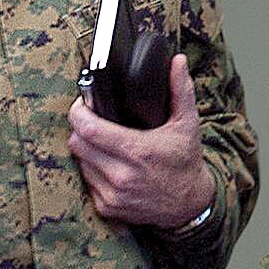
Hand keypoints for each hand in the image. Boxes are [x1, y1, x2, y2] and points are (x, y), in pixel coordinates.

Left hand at [67, 55, 215, 226]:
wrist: (190, 204)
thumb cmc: (186, 161)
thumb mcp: (187, 123)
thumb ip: (181, 89)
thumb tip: (177, 61)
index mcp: (137, 150)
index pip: (88, 128)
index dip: (79, 112)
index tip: (83, 105)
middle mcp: (122, 175)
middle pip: (77, 144)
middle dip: (81, 130)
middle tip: (93, 122)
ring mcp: (113, 194)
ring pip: (80, 162)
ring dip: (87, 151)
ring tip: (103, 143)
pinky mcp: (108, 207)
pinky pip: (87, 182)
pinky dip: (93, 171)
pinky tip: (108, 165)